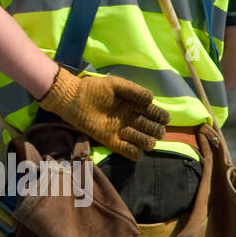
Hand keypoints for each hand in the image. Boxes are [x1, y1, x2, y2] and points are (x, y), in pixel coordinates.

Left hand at [36, 66, 168, 160]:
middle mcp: (130, 118)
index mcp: (134, 104)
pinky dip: (134, 152)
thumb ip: (133, 90)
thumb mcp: (115, 84)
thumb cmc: (94, 88)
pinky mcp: (110, 141)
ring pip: (143, 141)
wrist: (72, 98)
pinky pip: (128, 151)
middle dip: (156, 130)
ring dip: (146, 141)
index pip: (154, 113)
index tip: (163, 118)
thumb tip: (151, 99)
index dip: (161, 117)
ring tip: (142, 138)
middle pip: (152, 128)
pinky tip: (134, 148)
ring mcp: (121, 130)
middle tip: (155, 130)